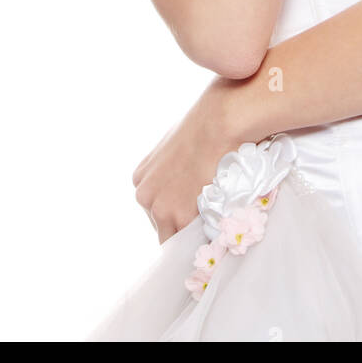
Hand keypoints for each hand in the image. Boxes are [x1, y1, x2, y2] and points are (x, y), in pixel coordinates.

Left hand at [131, 78, 247, 244]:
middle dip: (182, 225)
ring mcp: (160, 208)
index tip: (193, 211)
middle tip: (207, 214)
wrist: (219, 122)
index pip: (154, 210)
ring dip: (194, 233)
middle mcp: (144, 195)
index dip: (176, 213)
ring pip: (176, 237)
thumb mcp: (175, 151)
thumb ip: (171, 176)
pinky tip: (220, 216)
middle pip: (161, 227)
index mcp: (141, 178)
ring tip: (216, 214)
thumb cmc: (204, 129)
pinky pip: (193, 240)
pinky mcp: (180, 217)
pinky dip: (207, 235)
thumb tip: (183, 191)